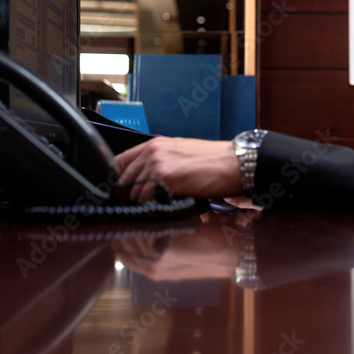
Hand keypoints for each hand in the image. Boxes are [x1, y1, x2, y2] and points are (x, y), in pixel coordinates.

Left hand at [115, 136, 240, 202]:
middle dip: (130, 197)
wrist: (235, 163)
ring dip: (144, 205)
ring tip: (161, 207)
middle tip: (143, 207)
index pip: (118, 163)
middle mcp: (151, 151)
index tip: (123, 194)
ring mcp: (156, 163)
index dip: (118, 182)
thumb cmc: (213, 162)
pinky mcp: (164, 177)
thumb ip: (158, 164)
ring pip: (134, 194)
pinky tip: (168, 207)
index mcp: (154, 145)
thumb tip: (142, 185)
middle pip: (123, 182)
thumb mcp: (180, 156)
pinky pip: (146, 199)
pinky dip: (154, 207)